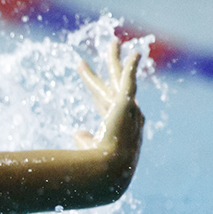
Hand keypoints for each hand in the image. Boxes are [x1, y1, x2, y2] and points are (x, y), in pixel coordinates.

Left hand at [72, 37, 145, 158]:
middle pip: (115, 84)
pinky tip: (134, 53)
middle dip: (111, 65)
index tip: (85, 73)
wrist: (108, 170)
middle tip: (109, 46)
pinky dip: (132, 66)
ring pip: (120, 77)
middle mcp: (127, 114)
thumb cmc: (98, 165)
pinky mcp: (127, 104)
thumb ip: (85, 141)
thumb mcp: (89, 150)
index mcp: (117, 125)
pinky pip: (130, 80)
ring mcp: (129, 108)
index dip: (95, 86)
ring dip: (116, 60)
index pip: (104, 100)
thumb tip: (77, 133)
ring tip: (113, 43)